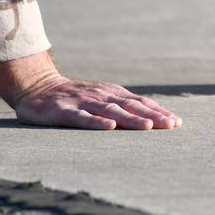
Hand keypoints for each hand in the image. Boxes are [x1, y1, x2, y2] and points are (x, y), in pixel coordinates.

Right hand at [13, 76, 181, 129]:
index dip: (159, 111)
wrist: (38, 87)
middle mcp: (102, 96)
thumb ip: (122, 106)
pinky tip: (110, 127)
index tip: (176, 122)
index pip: (141, 103)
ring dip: (131, 119)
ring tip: (148, 127)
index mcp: (113, 94)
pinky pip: (82, 117)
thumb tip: (152, 118)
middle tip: (171, 126)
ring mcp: (84, 102)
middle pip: (132, 106)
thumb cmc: (76, 97)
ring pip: (111, 111)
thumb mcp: (101, 99)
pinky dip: (97, 122)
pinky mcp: (64, 111)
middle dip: (153, 116)